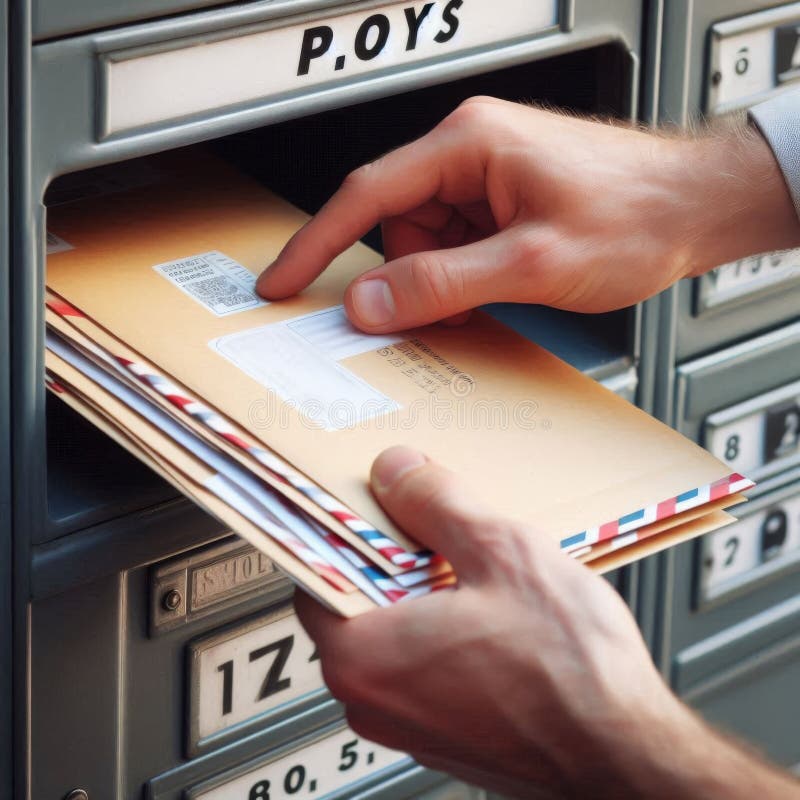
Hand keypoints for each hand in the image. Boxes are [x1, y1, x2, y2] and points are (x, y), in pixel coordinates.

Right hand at [259, 97, 799, 332]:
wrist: (695, 206)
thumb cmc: (634, 213)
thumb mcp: (529, 262)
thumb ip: (442, 283)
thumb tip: (369, 302)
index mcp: (467, 145)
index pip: (365, 195)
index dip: (316, 244)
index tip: (281, 280)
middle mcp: (470, 152)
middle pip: (396, 226)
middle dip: (408, 277)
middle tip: (439, 311)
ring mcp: (486, 177)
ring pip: (425, 242)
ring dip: (442, 282)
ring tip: (493, 295)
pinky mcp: (502, 200)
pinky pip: (456, 246)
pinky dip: (463, 278)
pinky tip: (497, 290)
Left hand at [296, 446, 799, 798]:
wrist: (627, 755)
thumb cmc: (569, 676)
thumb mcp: (500, 552)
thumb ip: (435, 503)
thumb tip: (397, 472)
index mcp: (363, 656)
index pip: (316, 573)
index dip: (345, 531)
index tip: (369, 506)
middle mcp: (371, 700)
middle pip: (354, 602)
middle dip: (391, 559)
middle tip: (433, 526)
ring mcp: (407, 724)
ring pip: (392, 634)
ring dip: (421, 596)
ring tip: (471, 568)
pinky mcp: (443, 733)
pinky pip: (422, 666)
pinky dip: (442, 633)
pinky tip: (489, 613)